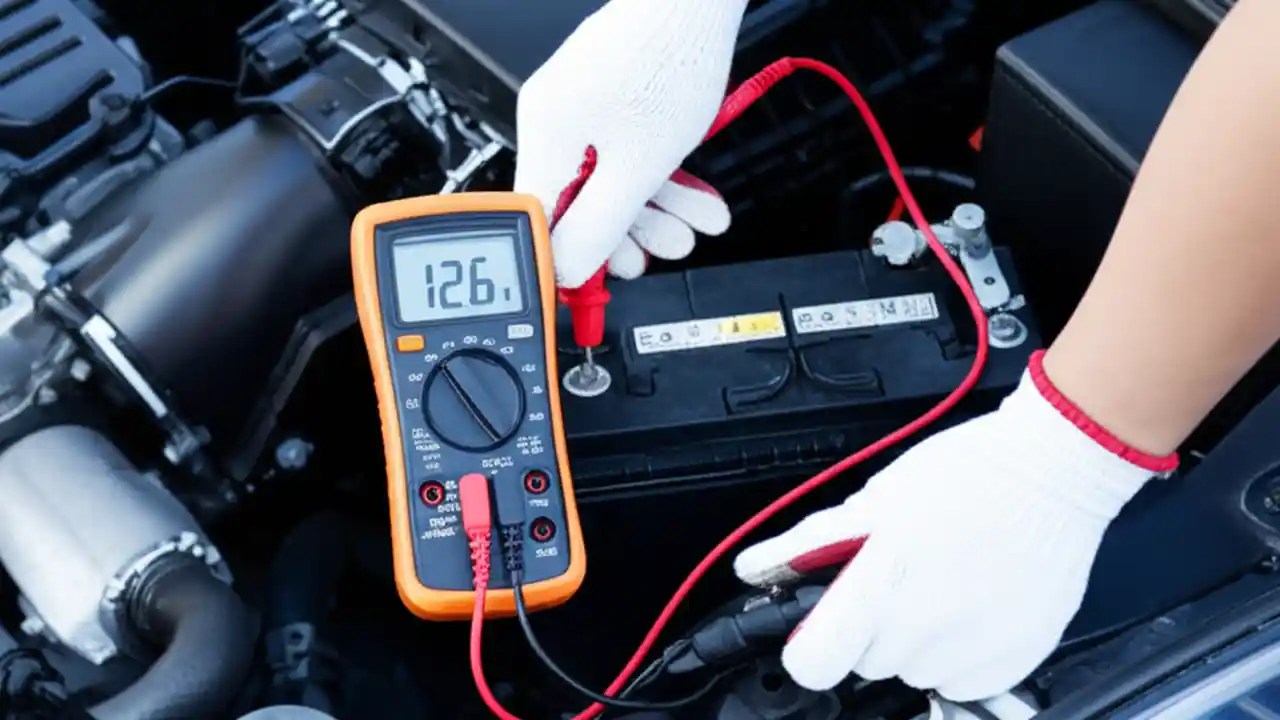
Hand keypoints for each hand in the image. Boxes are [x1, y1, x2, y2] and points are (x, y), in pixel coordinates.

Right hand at [513, 0, 746, 287]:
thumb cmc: (669, 60)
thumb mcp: (639, 167)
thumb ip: (599, 225)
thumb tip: (566, 268)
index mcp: (543, 135)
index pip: (538, 220)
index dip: (570, 255)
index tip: (600, 277)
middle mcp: (552, 117)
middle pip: (578, 202)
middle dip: (630, 231)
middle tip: (665, 247)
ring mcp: (580, 104)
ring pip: (610, 178)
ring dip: (657, 208)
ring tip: (695, 222)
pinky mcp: (610, 95)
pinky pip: (626, 151)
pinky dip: (659, 174)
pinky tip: (692, 193)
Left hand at [733, 351, 1175, 700]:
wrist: (1056, 473)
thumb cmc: (969, 474)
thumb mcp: (875, 497)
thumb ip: (809, 544)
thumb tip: (755, 568)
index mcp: (882, 582)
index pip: (813, 663)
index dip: (809, 646)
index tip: (821, 626)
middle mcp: (925, 628)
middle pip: (863, 663)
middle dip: (869, 627)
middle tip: (900, 576)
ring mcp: (973, 651)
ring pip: (912, 672)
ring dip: (915, 641)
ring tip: (942, 583)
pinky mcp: (1014, 663)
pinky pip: (961, 681)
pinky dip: (959, 653)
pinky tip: (972, 603)